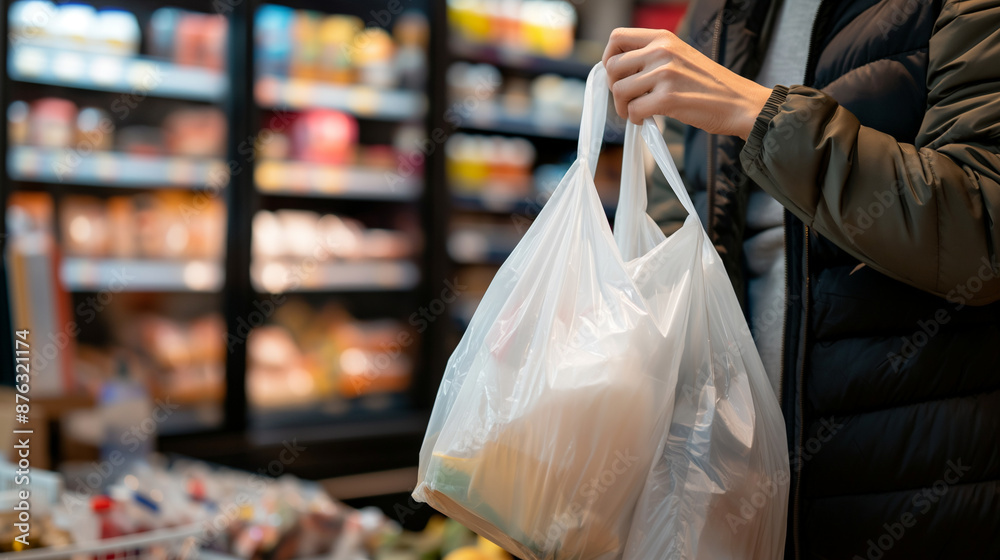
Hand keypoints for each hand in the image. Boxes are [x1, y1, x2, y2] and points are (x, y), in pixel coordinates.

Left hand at [602, 27, 772, 139]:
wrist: (740, 103)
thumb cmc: (708, 85)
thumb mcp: (679, 57)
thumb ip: (651, 57)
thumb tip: (616, 70)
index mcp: (663, 38)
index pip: (617, 38)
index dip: (609, 58)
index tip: (618, 75)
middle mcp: (662, 51)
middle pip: (612, 66)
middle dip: (614, 87)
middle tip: (629, 99)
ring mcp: (665, 74)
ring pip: (619, 90)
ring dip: (624, 107)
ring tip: (638, 112)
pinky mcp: (668, 98)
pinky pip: (634, 110)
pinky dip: (636, 119)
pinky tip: (648, 120)